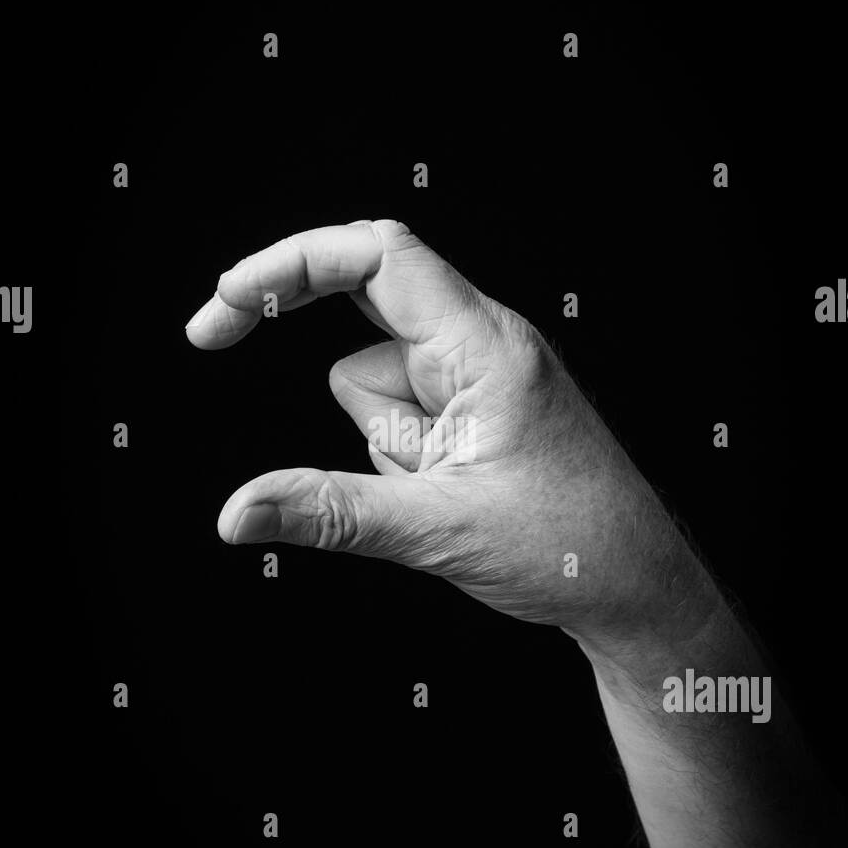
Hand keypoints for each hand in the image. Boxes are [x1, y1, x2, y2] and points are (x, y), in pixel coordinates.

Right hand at [185, 218, 700, 644]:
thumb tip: (236, 514)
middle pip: (362, 302)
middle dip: (296, 321)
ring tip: (442, 494)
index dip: (290, 262)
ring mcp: (475, 379)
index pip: (377, 257)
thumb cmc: (572, 549)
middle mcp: (481, 345)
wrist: (636, 589)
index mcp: (485, 346)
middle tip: (212, 338)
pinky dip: (397, 458)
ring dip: (380, 439)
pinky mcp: (470, 413)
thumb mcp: (438, 531)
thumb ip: (329, 513)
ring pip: (370, 380)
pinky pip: (395, 417)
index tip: (226, 299)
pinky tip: (447, 499)